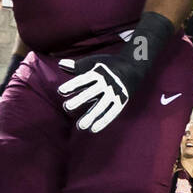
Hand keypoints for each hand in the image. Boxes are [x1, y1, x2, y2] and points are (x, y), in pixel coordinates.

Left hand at [58, 14, 173, 132]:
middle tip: (67, 107)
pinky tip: (92, 129)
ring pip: (102, 106)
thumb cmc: (107, 66)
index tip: (60, 91)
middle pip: (92, 92)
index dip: (72, 85)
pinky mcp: (121, 101)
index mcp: (98, 72)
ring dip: (91, 116)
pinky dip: (103, 121)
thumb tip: (61, 64)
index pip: (83, 79)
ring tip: (80, 126)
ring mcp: (115, 93)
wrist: (132, 68)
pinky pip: (112, 112)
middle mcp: (107, 82)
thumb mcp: (92, 63)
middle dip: (80, 100)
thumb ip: (76, 67)